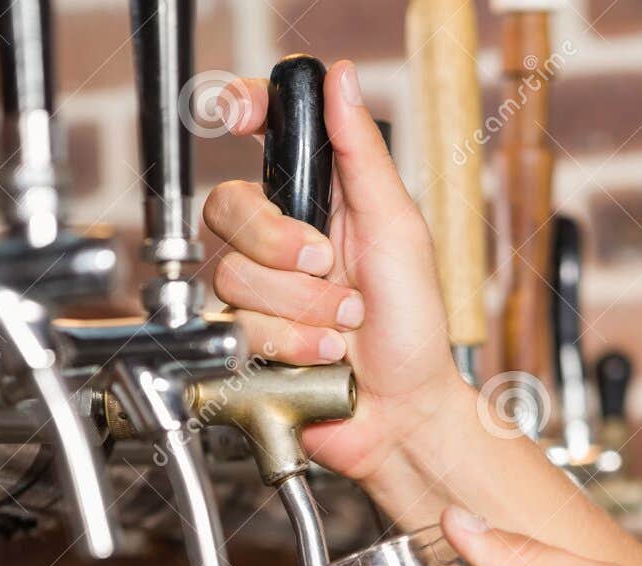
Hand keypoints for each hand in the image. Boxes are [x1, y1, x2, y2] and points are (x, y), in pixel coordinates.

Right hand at [201, 61, 464, 483]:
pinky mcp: (243, 339)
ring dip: (301, 309)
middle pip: (229, 208)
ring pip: (234, 275)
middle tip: (332, 271)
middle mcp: (279, 240)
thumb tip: (340, 78)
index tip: (238, 115)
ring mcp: (258, 291)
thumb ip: (363, 155)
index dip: (242, 114)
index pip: (263, 138)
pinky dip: (289, 345)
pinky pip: (236, 326)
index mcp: (318, 200)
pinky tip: (321, 357)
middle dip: (284, 247)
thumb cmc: (412, 327)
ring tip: (342, 329)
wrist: (402, 412)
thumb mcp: (399, 229)